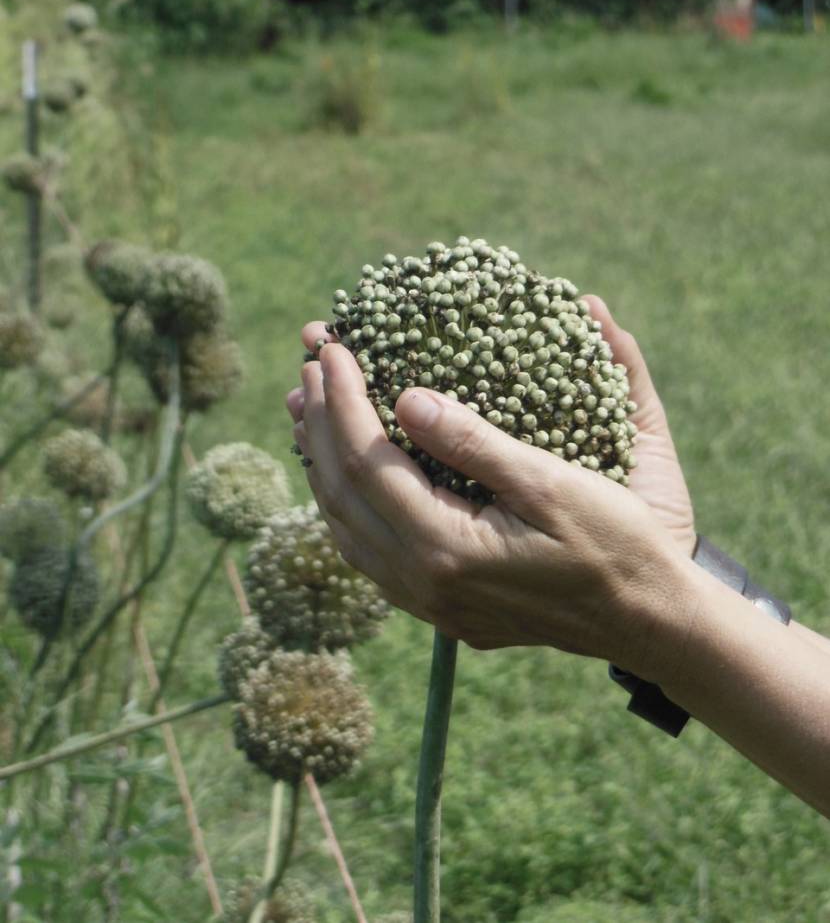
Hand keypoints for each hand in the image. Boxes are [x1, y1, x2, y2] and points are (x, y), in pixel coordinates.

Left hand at [285, 301, 696, 672]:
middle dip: (320, 423)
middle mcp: (422, 582)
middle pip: (341, 494)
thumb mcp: (550, 483)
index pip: (366, 461)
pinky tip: (348, 473)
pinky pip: (368, 552)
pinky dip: (347, 503)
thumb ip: (473, 443)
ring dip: (322, 463)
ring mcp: (427, 603)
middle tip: (310, 364)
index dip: (342, 398)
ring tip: (309, 410)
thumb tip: (406, 398)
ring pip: (344, 528)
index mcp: (445, 548)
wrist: (645, 620)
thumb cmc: (612, 543)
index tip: (332, 348)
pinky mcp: (439, 608)